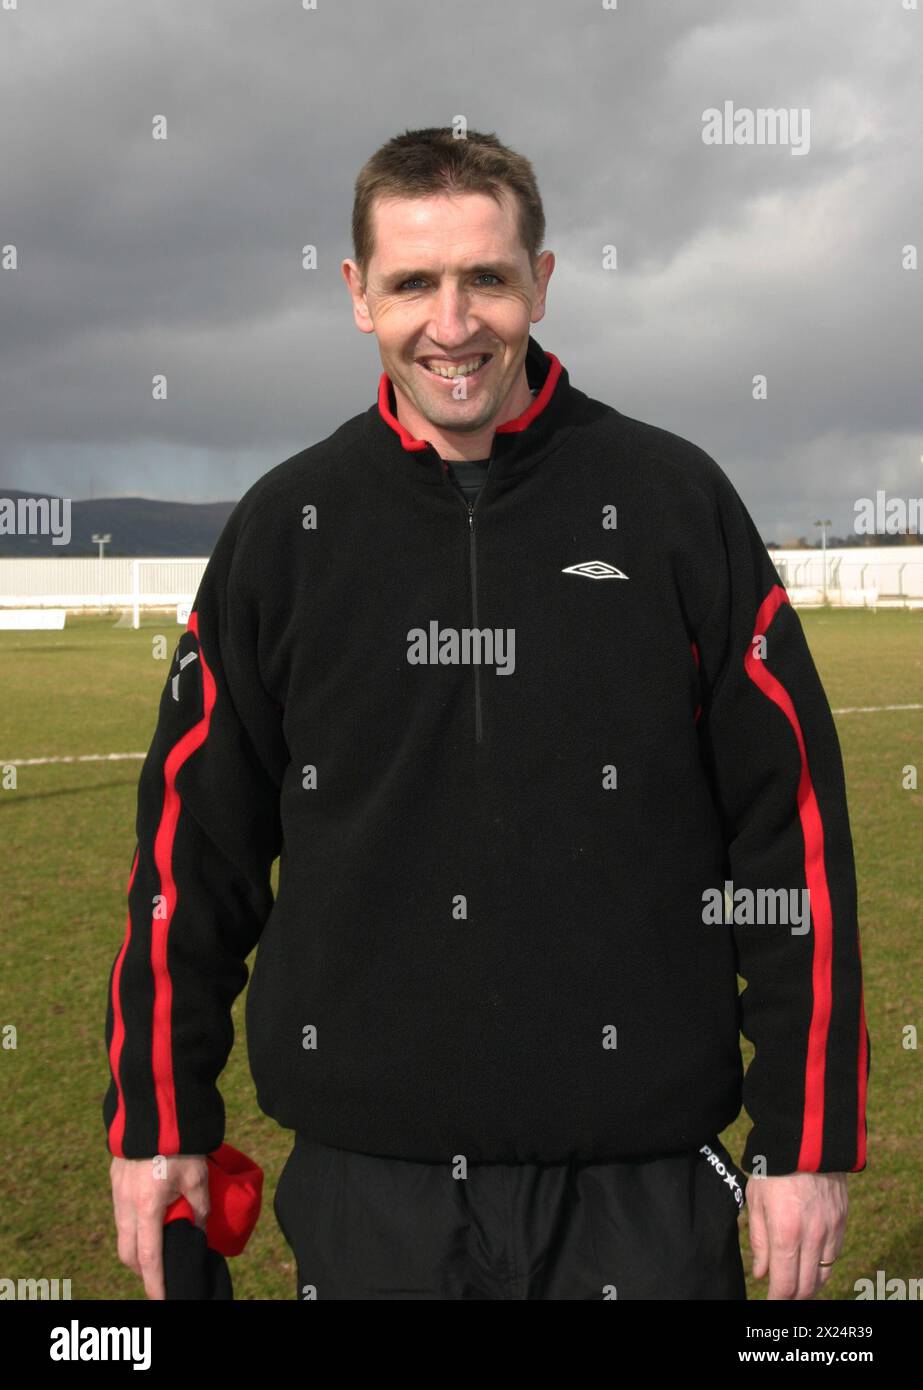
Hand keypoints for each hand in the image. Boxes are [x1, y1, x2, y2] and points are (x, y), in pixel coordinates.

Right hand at [109, 1153, 209, 1299]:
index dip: (155, 1282)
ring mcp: (117, 1191)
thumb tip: (197, 1229)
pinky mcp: (115, 1178)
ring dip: (136, 1246)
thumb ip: (199, 1207)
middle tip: (160, 1275)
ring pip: (122, 1233)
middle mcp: (126, 1204)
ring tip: (156, 1247)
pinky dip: (132, 1225)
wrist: (154, 1107)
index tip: (161, 1299)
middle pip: (128, 1252)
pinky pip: (120, 1212)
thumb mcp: (198, 1176)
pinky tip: (148, 1218)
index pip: (149, 1257)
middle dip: (142, 1269)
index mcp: (147, 1207)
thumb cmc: (180, 1142)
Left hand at [746, 1171, 847, 1299]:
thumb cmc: (772, 1168)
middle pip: (806, 1286)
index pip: (784, 1284)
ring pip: (823, 1274)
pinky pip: (835, 1255)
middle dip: (793, 1296)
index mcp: (785, 1233)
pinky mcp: (842, 1220)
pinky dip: (823, 1266)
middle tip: (782, 1296)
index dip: (777, 1299)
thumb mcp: (755, 1200)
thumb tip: (761, 1273)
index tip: (770, 1302)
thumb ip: (759, 1240)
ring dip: (810, 1285)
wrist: (806, 1139)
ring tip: (797, 1284)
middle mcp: (811, 1237)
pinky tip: (812, 1263)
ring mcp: (830, 1230)